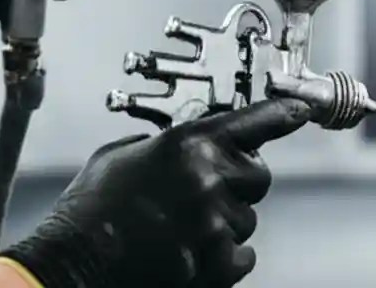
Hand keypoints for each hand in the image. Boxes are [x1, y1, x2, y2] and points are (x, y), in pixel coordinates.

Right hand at [0, 98, 311, 287]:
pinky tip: (187, 254)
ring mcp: (216, 223)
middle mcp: (209, 178)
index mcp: (187, 144)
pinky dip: (223, 258)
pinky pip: (244, 255)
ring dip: (223, 224)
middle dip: (238, 183)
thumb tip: (184, 147)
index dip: (283, 114)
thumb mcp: (119, 156)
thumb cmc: (89, 211)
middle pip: (257, 175)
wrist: (72, 265)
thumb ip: (161, 144)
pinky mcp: (217, 264)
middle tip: (203, 195)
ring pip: (247, 219)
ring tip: (179, 230)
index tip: (302, 109)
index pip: (253, 121)